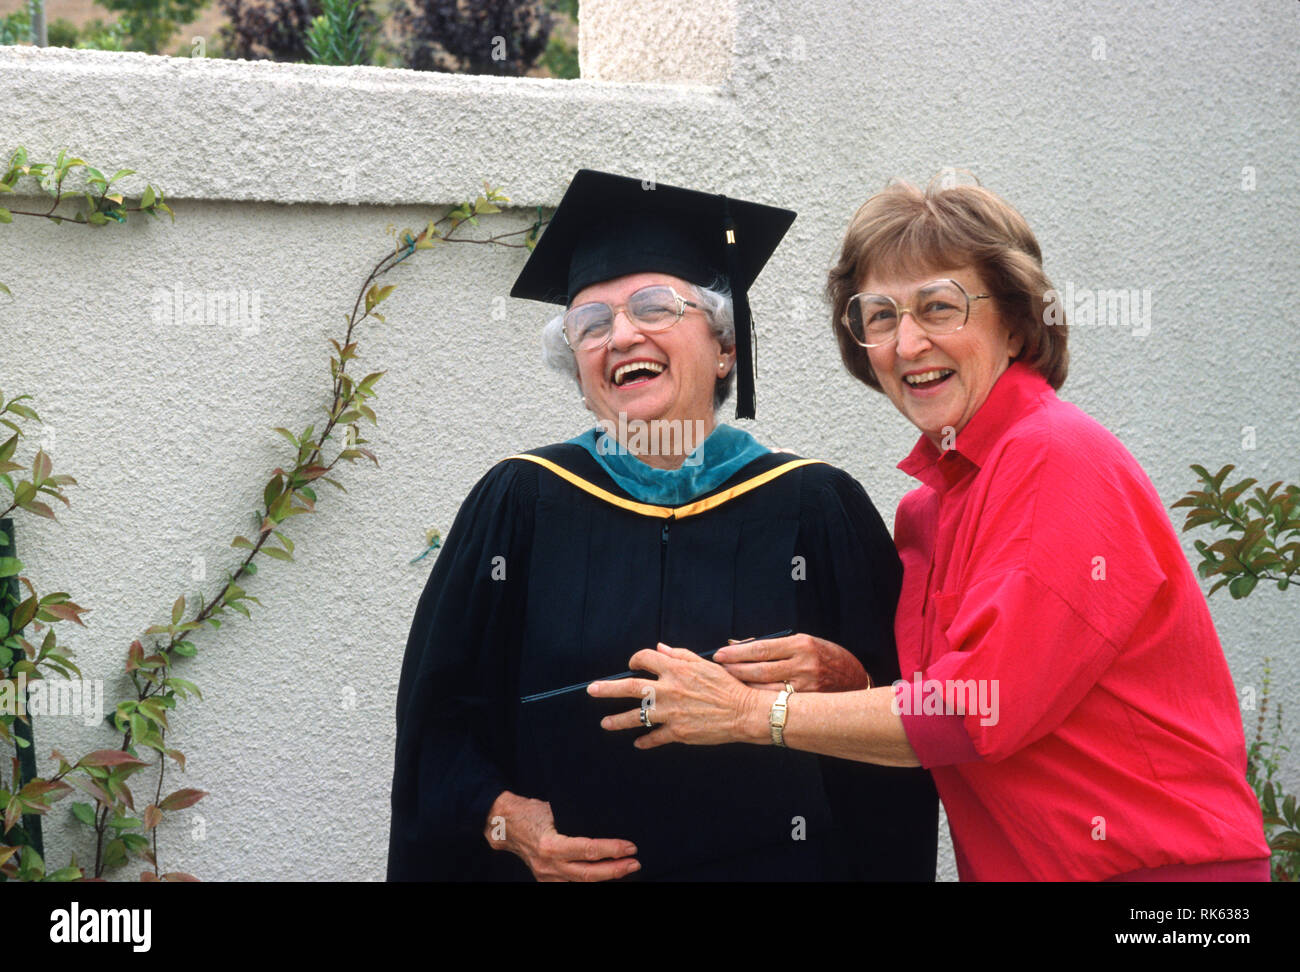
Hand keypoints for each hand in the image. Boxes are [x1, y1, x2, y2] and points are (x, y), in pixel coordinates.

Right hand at [483, 790, 639, 881]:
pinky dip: (590, 881)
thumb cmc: (529, 811)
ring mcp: (546, 875)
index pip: (588, 851)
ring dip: (606, 876)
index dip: (611, 850)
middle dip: (615, 869)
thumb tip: (603, 815)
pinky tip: (605, 875)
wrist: (504, 825)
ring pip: (582, 883)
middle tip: (635, 862)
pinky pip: (572, 883)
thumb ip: (575, 818)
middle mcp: (549, 864)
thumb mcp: (552, 809)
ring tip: (625, 869)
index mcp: (550, 845)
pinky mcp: (546, 879)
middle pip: (589, 874)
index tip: (629, 847)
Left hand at [589, 643, 766, 749]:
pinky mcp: (677, 732)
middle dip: (607, 689)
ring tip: (605, 723)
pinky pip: (655, 738)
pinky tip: (638, 743)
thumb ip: (679, 655)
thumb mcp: (704, 664)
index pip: (645, 658)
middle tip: (592, 690)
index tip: (632, 665)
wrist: (744, 712)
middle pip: (630, 688)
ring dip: (617, 720)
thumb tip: (660, 648)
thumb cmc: (727, 686)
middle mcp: (669, 690)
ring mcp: (671, 713)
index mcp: (675, 669)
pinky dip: (645, 741)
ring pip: (636, 717)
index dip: (635, 660)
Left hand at [711, 633, 870, 691]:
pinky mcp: (806, 703)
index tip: (719, 653)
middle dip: (734, 669)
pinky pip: (776, 702)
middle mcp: (803, 665)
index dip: (737, 653)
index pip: (761, 648)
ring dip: (742, 686)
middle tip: (717, 669)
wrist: (855, 679)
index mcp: (800, 644)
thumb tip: (739, 645)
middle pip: (759, 669)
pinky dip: (757, 699)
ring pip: (764, 689)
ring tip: (726, 684)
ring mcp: (805, 686)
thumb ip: (774, 645)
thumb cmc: (824, 656)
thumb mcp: (802, 642)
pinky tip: (745, 698)